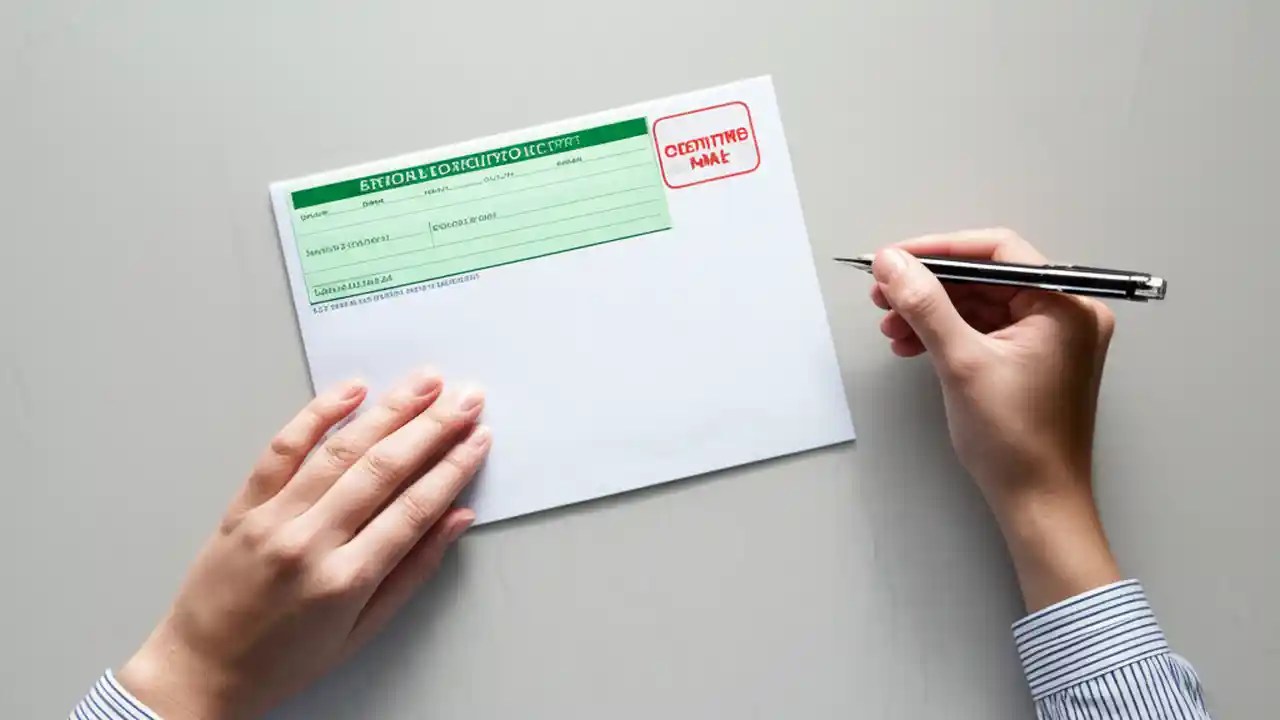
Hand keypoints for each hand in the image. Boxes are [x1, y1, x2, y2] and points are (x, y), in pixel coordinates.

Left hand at [117, 369, 489, 719]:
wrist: (200, 671)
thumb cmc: (285, 660)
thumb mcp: (362, 631)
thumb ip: (413, 571)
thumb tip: (457, 519)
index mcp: (345, 581)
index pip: (413, 508)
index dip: (453, 468)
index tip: (478, 438)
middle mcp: (308, 543)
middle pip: (383, 469)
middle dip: (432, 427)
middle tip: (465, 398)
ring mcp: (272, 519)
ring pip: (340, 450)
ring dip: (388, 410)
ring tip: (424, 383)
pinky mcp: (243, 505)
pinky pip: (282, 449)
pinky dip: (317, 415)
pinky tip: (350, 391)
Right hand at [869, 229, 1120, 609]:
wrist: (1038, 504)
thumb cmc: (1016, 442)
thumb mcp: (961, 363)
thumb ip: (926, 305)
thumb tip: (893, 263)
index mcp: (1066, 305)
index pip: (997, 251)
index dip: (940, 250)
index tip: (894, 259)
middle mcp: (1068, 314)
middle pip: (987, 277)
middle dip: (930, 285)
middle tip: (883, 292)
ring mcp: (1053, 339)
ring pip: (981, 305)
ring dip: (932, 311)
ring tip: (890, 325)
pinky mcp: (1035, 361)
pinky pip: (986, 330)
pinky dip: (948, 333)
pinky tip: (912, 344)